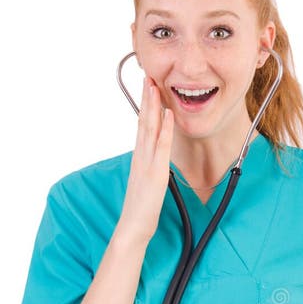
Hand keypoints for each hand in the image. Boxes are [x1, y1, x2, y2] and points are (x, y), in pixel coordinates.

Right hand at [119, 76, 173, 240]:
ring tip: (155, 86)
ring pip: (150, 129)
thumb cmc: (141, 208)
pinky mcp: (156, 173)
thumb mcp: (146, 182)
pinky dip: (165, 129)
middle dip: (146, 98)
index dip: (145, 105)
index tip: (148, 86)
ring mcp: (147, 164)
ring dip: (153, 106)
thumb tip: (156, 158)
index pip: (142, 125)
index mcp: (139, 158)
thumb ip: (150, 167)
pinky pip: (161, 147)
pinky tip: (169, 115)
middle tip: (148, 75)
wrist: (133, 228)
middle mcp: (141, 156)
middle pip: (143, 121)